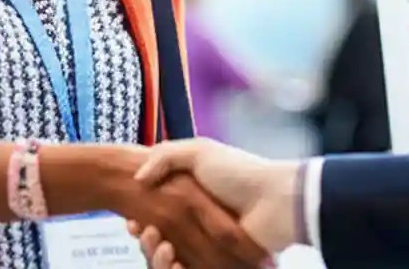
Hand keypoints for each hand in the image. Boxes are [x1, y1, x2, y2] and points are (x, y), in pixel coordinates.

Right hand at [115, 167, 270, 268]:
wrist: (276, 201)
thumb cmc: (239, 173)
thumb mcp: (199, 151)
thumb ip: (165, 157)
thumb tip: (139, 179)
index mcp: (192, 198)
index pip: (157, 216)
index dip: (140, 221)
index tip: (132, 221)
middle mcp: (198, 224)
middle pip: (160, 242)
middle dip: (146, 242)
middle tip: (144, 233)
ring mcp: (209, 247)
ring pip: (171, 261)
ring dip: (157, 258)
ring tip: (164, 249)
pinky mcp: (220, 265)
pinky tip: (173, 262)